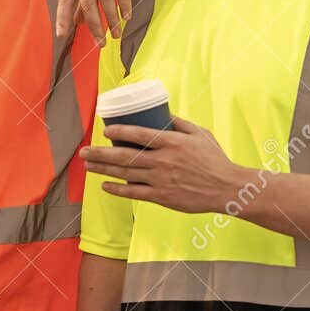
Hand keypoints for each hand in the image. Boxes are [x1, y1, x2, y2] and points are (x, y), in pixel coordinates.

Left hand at [80, 117, 247, 214]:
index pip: (138, 135)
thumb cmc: (215, 159)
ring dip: (103, 170)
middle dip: (100, 154)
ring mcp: (161, 180)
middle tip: (83, 152)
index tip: (104, 130)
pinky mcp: (162, 197)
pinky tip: (105, 187)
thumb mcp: (200, 134)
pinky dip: (118, 190)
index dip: (119, 132)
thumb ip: (180, 124)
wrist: (226, 188)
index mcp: (171, 143)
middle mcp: (163, 161)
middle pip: (124, 156)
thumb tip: (163, 113)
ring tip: (88, 166)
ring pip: (125, 175)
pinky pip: (135, 193)